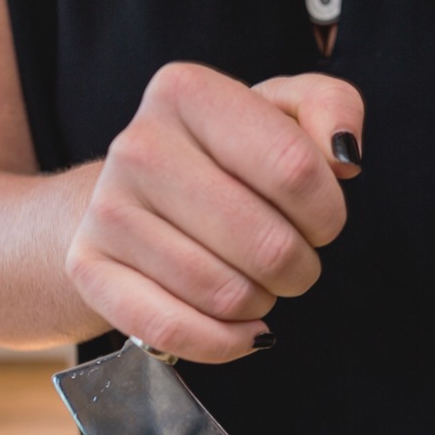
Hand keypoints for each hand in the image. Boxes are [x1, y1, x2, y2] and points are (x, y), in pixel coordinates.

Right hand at [65, 63, 363, 362]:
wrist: (134, 195)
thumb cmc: (228, 157)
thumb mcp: (285, 113)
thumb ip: (332, 108)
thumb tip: (343, 155)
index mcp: (187, 92)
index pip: (295, 170)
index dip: (327, 213)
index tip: (319, 219)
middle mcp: (138, 146)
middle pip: (268, 244)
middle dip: (299, 267)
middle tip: (290, 259)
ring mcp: (108, 211)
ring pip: (227, 295)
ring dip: (261, 302)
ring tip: (254, 281)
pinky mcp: (90, 269)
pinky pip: (173, 330)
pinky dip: (224, 342)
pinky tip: (241, 330)